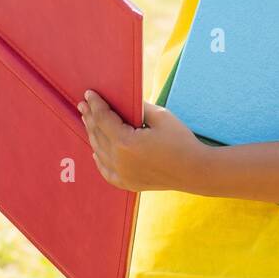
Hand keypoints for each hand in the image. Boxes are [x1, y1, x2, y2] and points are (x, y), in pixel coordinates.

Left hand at [77, 89, 206, 191]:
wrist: (196, 171)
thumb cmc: (181, 140)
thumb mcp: (161, 116)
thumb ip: (139, 108)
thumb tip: (123, 100)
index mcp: (126, 142)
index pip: (103, 119)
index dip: (96, 105)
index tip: (89, 94)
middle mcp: (120, 161)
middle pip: (97, 134)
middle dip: (90, 117)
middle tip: (83, 104)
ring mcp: (123, 175)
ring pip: (99, 152)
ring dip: (92, 135)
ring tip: (88, 121)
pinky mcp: (129, 184)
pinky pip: (106, 171)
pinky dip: (99, 159)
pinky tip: (95, 150)